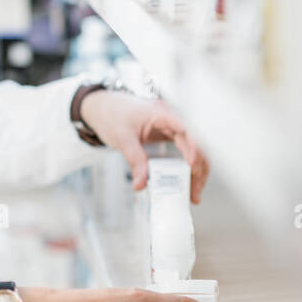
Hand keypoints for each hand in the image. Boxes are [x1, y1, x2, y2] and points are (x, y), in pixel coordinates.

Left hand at [79, 90, 209, 202]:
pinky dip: (187, 169)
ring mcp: (171, 130)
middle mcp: (171, 121)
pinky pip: (183, 153)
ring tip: (193, 194)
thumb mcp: (122, 138)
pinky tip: (186, 184)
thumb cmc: (112, 114)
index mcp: (162, 114)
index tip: (192, 165)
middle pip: (195, 144)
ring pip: (193, 151)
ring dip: (197, 172)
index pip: (185, 130)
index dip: (192, 147)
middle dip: (199, 169)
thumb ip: (134, 160)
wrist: (103, 107)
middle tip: (195, 192)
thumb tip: (141, 184)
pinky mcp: (168, 138)